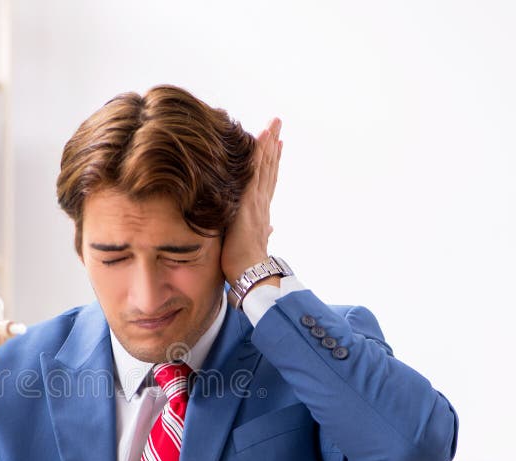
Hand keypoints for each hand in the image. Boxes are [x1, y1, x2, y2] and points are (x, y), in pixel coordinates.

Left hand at [221, 117, 282, 282]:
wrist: (252, 272)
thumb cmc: (247, 264)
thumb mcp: (254, 243)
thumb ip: (263, 232)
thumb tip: (271, 229)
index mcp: (261, 212)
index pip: (268, 182)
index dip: (273, 164)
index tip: (277, 146)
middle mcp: (261, 203)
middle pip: (269, 168)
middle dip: (273, 146)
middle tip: (277, 125)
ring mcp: (257, 200)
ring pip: (264, 166)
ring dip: (269, 143)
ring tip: (274, 124)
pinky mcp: (249, 200)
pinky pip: (254, 171)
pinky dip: (259, 154)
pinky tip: (261, 138)